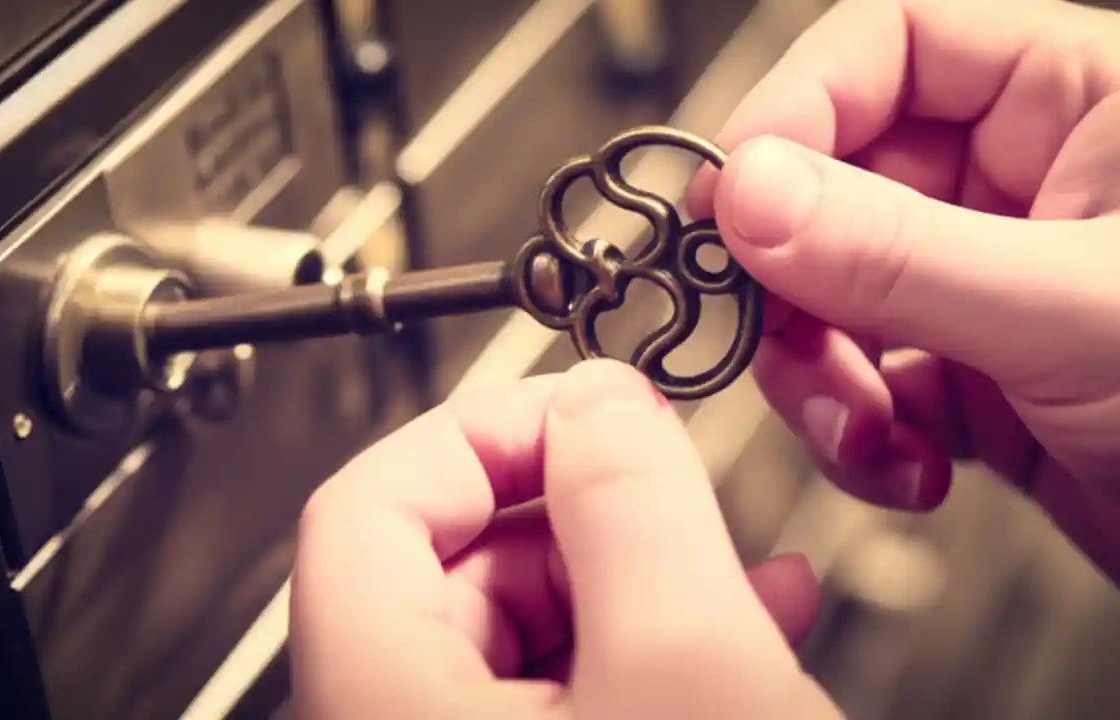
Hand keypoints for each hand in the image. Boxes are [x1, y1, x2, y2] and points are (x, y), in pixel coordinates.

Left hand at [289, 360, 839, 717]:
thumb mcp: (684, 664)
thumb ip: (632, 505)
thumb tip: (601, 402)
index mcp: (376, 698)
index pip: (372, 499)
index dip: (489, 429)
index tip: (587, 413)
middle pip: (456, 560)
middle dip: (583, 506)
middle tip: (666, 482)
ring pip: (528, 630)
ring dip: (635, 577)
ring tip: (741, 564)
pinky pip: (569, 694)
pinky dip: (649, 648)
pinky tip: (748, 629)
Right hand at [687, 0, 1119, 637]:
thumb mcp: (1075, 314)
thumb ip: (896, 253)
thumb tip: (748, 193)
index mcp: (1072, 100)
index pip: (885, 48)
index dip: (791, 113)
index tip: (728, 204)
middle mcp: (1019, 178)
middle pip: (832, 181)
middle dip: (793, 278)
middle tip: (776, 341)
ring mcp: (987, 280)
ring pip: (829, 291)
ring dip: (816, 372)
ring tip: (864, 431)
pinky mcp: (972, 374)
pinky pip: (862, 379)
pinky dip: (860, 432)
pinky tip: (911, 471)